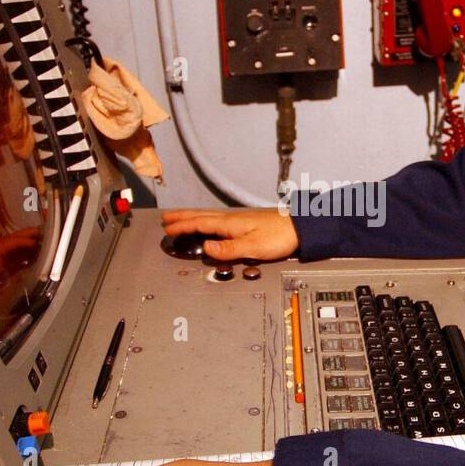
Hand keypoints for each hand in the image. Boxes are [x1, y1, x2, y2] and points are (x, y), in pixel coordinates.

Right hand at [160, 208, 298, 261]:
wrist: (299, 228)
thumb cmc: (279, 237)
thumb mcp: (253, 246)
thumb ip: (228, 249)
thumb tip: (206, 248)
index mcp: (230, 224)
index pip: (200, 224)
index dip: (182, 226)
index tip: (167, 228)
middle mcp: (231, 219)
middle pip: (200, 216)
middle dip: (181, 217)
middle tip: (165, 218)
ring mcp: (237, 219)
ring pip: (207, 216)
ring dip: (190, 217)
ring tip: (179, 218)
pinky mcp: (244, 223)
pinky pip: (215, 220)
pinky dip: (203, 220)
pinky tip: (206, 224)